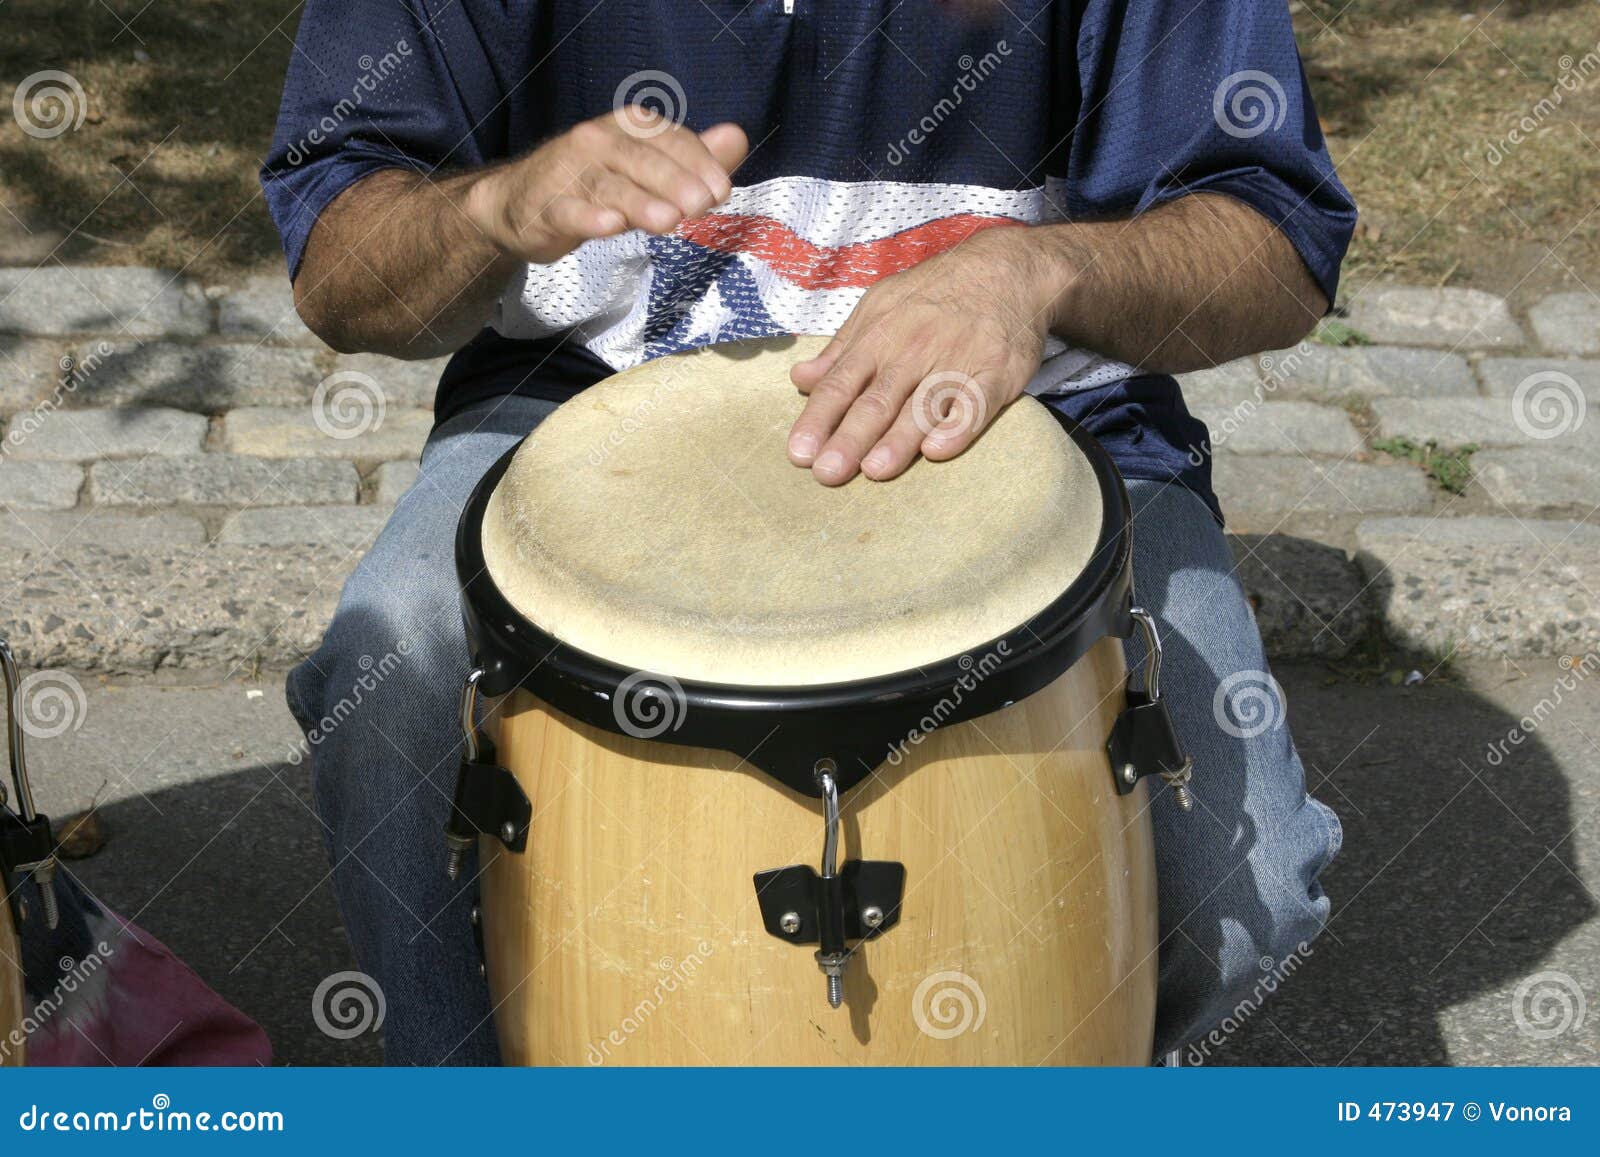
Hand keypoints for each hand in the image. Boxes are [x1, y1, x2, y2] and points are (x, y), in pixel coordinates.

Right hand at [464, 108, 748, 263]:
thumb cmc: (594, 185)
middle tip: (702, 205)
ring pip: (609, 186)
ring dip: (639, 202)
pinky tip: (609, 226)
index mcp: (627, 127)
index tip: (722, 191)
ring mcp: (569, 173)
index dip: (698, 162)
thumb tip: (737, 138)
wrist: (517, 204)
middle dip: (674, 181)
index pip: (669, 138)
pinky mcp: (547, 205)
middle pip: (641, 159)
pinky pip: (569, 210)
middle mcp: (597, 141)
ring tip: (669, 221)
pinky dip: (589, 217)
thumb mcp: (646, 169)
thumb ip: (693, 157)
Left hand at [787, 226, 1054, 484]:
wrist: (1005, 270)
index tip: (799, 453)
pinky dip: (957, 428)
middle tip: (827, 473)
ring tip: (874, 470)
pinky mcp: (995, 373)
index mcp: (879, 337)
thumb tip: (801, 378)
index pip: (841, 384)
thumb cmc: (932, 295)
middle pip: (877, 401)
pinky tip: (937, 450)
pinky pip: (975, 405)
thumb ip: (842, 348)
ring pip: (922, 407)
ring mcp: (956, 362)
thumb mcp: (879, 306)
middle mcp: (913, 351)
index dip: (818, 419)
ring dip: (898, 440)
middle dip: (850, 438)